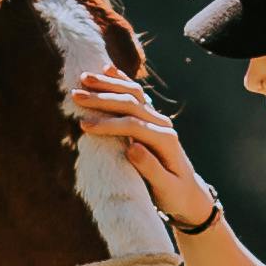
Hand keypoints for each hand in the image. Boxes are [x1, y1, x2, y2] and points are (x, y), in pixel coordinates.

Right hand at [70, 67, 214, 234]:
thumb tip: (132, 147)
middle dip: (102, 99)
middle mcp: (162, 125)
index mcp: (165, 141)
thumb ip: (150, 168)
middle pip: (131, 104)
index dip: (108, 124)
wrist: (189, 193)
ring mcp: (157, 120)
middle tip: (76, 96)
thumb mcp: (166, 188)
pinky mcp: (152, 119)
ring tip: (84, 78)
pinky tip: (107, 70)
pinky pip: (136, 95)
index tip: (84, 125)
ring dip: (108, 85)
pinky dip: (121, 81)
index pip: (133, 125)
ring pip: (133, 94)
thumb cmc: (176, 195)